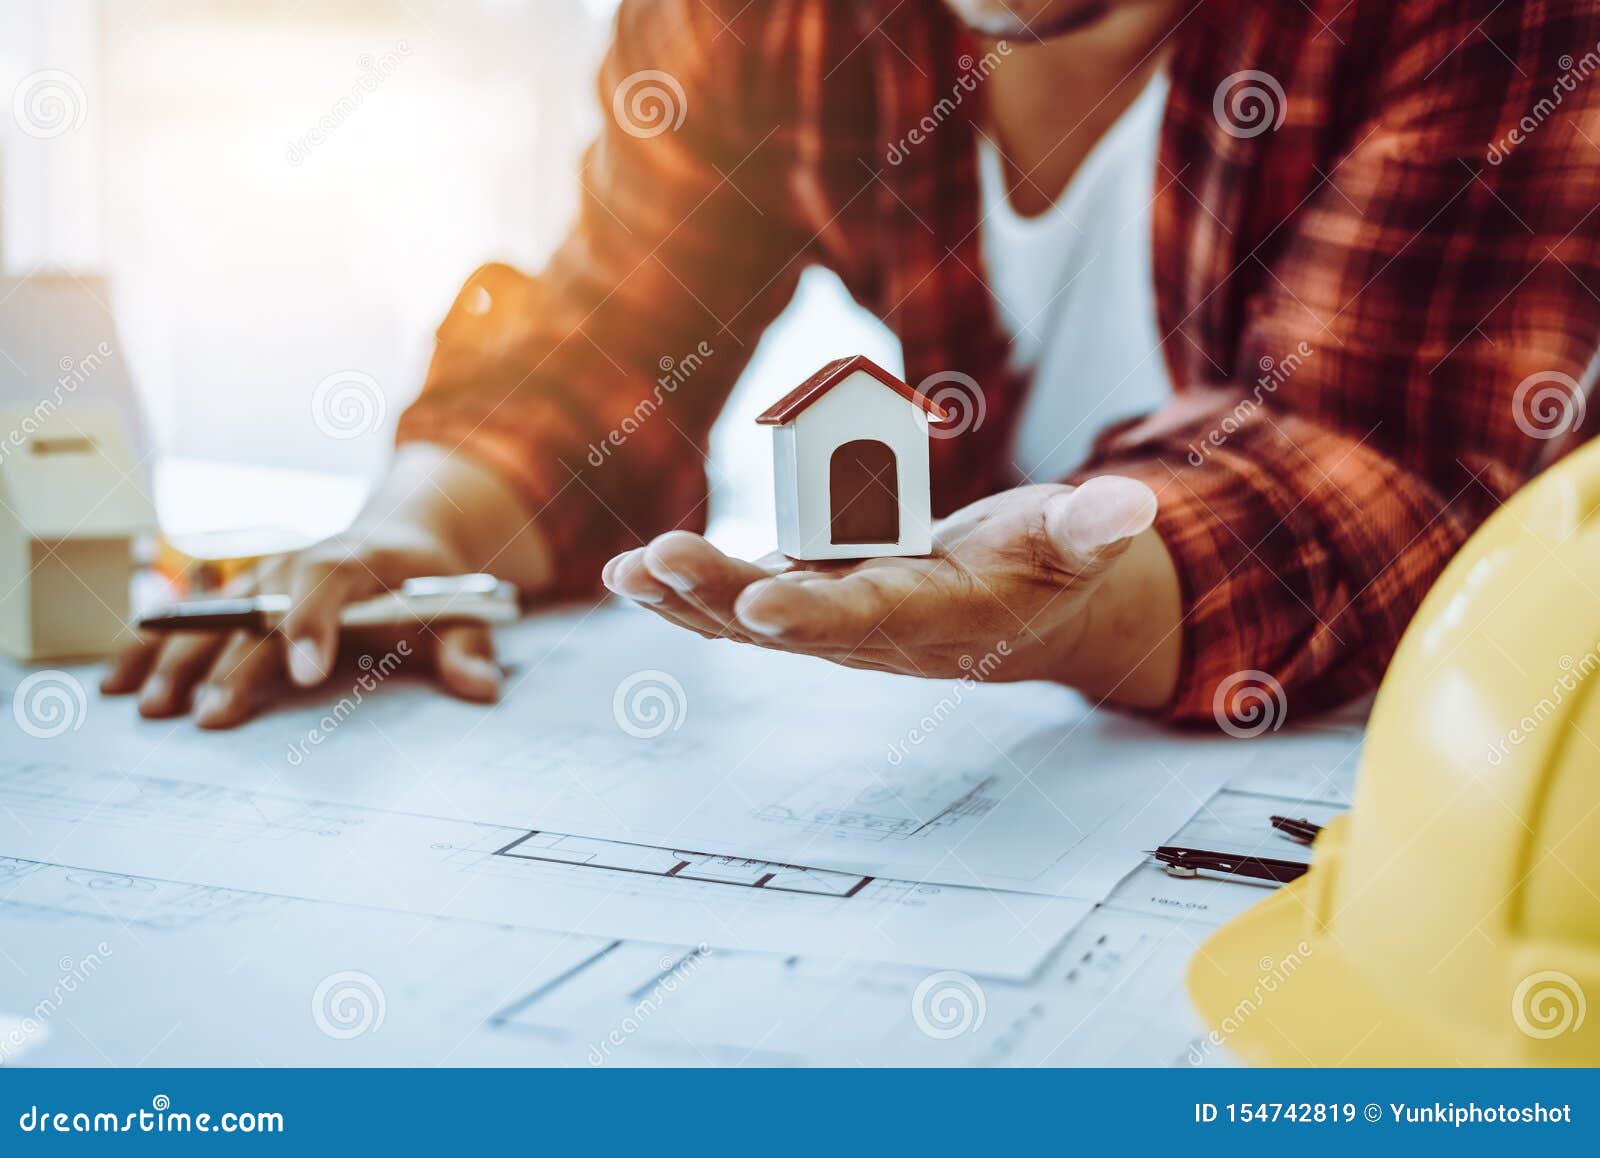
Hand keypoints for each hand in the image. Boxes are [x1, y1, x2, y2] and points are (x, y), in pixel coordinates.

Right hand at [102, 444, 552, 728]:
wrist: (402, 534)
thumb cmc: (432, 578)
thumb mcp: (463, 606)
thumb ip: (469, 647)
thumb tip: (484, 688)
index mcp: (356, 558)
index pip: (328, 584)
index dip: (313, 625)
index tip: (307, 675)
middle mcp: (299, 561)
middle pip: (259, 612)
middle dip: (233, 665)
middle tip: (211, 719)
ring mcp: (264, 575)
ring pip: (214, 616)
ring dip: (179, 660)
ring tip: (154, 709)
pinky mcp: (242, 591)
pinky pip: (191, 618)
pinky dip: (152, 648)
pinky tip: (118, 683)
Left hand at [601, 476, 1180, 705]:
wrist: (1030, 611)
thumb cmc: (1051, 567)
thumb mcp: (1081, 542)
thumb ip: (1094, 527)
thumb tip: (1131, 504)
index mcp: (939, 616)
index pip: (873, 618)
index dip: (817, 612)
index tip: (760, 600)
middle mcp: (875, 630)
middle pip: (790, 620)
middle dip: (719, 595)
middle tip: (659, 560)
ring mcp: (836, 622)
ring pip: (752, 620)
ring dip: (686, 598)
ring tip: (628, 572)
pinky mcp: (814, 603)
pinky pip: (742, 606)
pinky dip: (687, 592)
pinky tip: (634, 575)